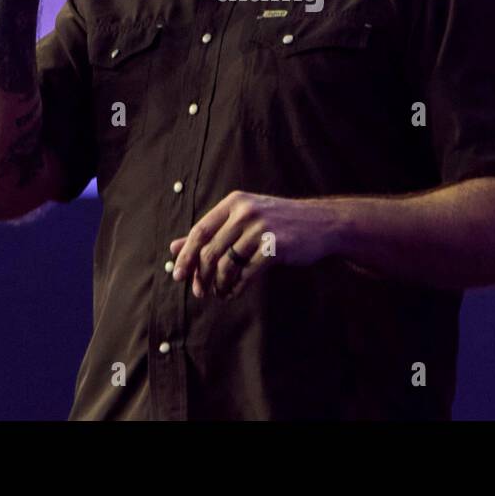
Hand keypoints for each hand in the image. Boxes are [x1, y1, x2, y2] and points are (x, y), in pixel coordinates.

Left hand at [169, 191, 339, 299]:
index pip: (200, 230)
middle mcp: (245, 212)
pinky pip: (246, 274)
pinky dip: (236, 287)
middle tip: (198, 292)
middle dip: (200, 275)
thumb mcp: (243, 219)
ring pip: (226, 264)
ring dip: (219, 284)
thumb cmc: (277, 222)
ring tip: (220, 293)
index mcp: (234, 203)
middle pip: (210, 250)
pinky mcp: (274, 247)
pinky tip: (234, 292)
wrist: (320, 223)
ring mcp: (261, 228)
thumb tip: (174, 247)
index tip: (178, 275)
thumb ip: (210, 232)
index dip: (186, 255)